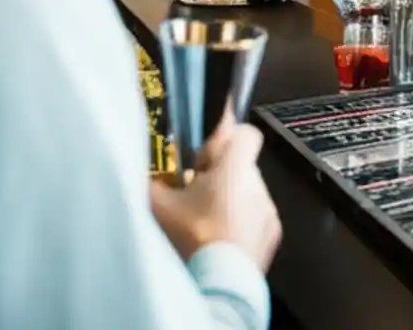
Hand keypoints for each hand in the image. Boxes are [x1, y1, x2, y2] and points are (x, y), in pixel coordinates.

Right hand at [150, 122, 282, 270]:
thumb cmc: (193, 239)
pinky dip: (240, 223)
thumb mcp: (159, 205)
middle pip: (240, 165)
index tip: (208, 149)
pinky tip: (218, 238)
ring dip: (229, 199)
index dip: (226, 136)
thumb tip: (140, 171)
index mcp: (235, 167)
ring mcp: (268, 209)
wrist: (219, 281)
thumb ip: (152, 180)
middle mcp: (257, 183)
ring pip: (247, 193)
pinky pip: (255, 219)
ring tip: (203, 220)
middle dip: (219, 174)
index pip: (244, 132)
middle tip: (194, 191)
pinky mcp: (272, 234)